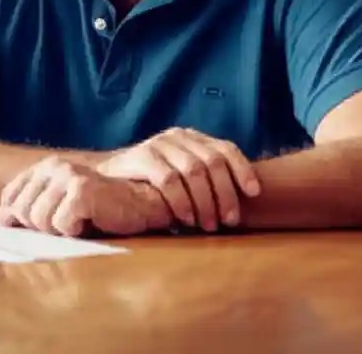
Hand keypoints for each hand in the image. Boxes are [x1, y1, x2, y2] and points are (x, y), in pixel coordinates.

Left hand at [0, 156, 173, 236]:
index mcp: (44, 167)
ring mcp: (67, 176)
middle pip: (22, 212)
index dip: (22, 218)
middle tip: (69, 222)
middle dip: (42, 226)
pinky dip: (76, 230)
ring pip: (39, 220)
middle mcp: (53, 166)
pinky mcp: (81, 190)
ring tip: (81, 221)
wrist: (142, 204)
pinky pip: (61, 224)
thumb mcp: (59, 208)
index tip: (48, 221)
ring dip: (60, 230)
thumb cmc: (102, 209)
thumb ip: (27, 209)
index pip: (10, 199)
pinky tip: (92, 221)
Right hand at [98, 128, 259, 231]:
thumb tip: (243, 202)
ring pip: (193, 170)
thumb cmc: (151, 183)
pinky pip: (169, 179)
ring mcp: (159, 144)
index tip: (254, 194)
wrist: (107, 178)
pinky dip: (181, 201)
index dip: (243, 170)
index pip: (226, 148)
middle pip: (212, 162)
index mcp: (193, 138)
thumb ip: (205, 178)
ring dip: (205, 201)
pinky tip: (185, 219)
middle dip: (225, 194)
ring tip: (208, 225)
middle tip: (229, 221)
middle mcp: (178, 137)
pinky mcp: (142, 156)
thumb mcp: (181, 175)